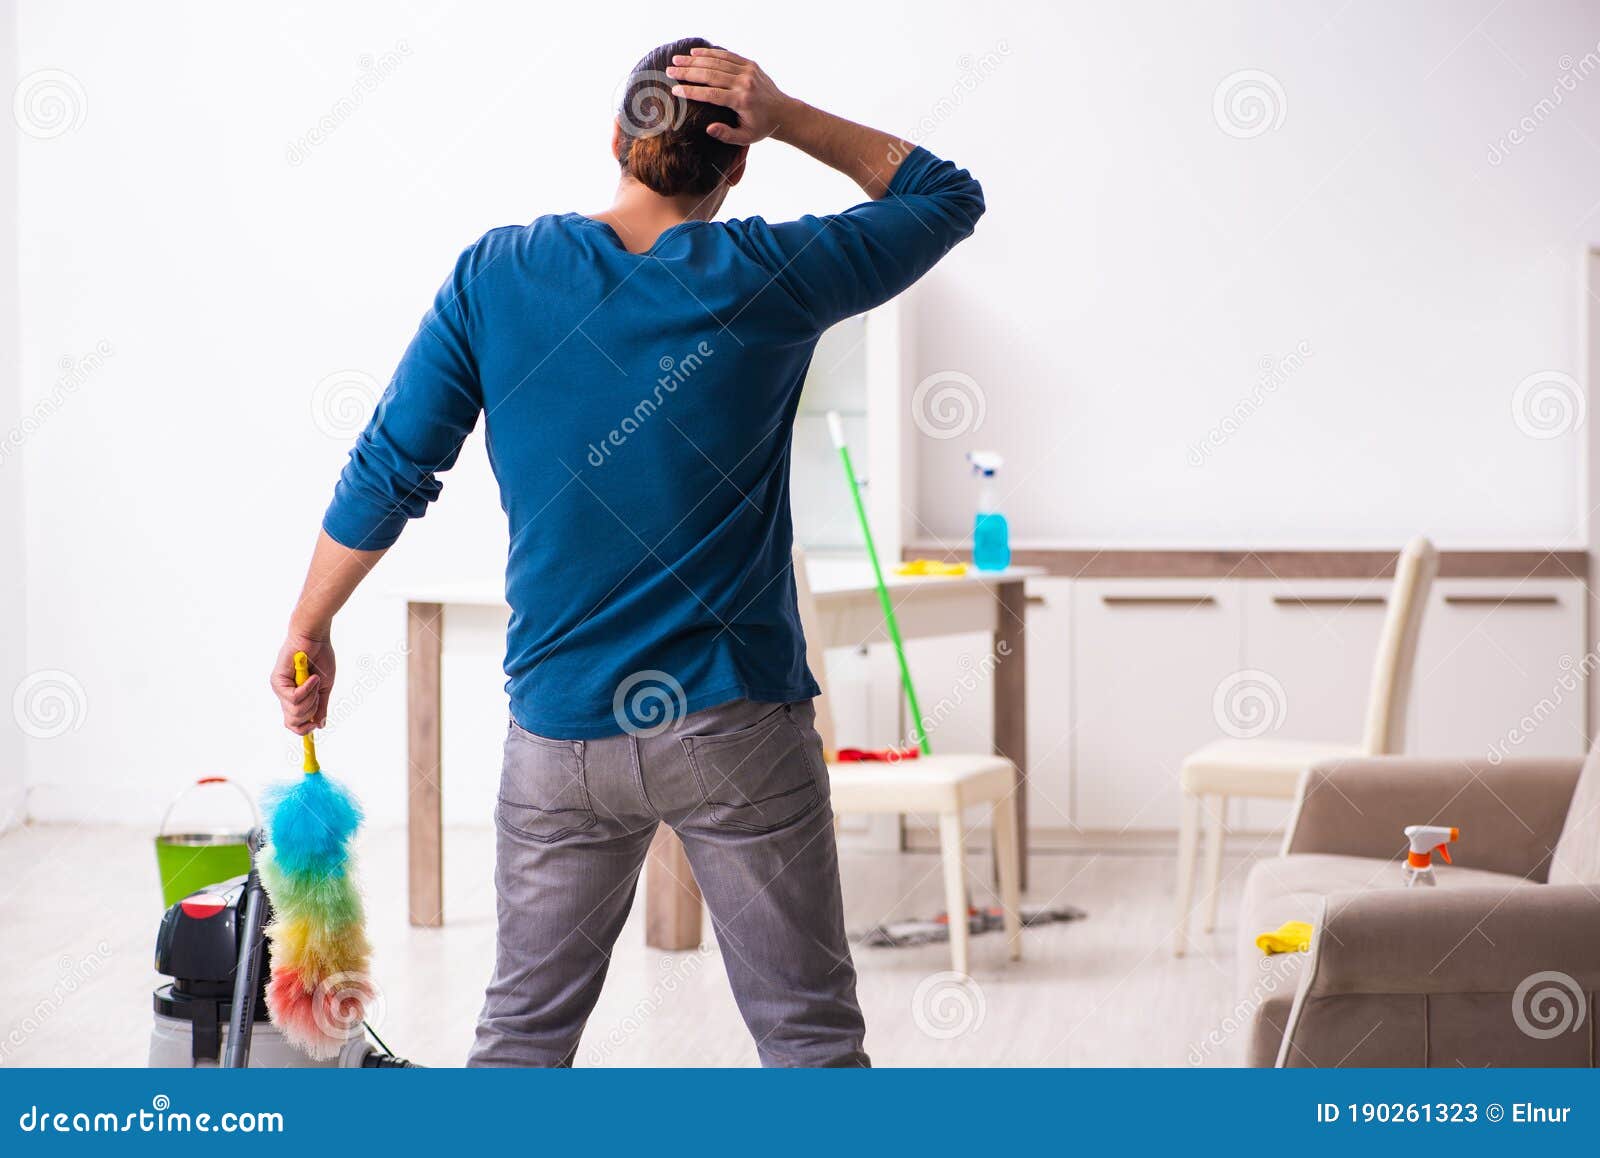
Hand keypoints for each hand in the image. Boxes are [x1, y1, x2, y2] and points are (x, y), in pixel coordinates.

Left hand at [271, 630, 333, 734]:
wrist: (314, 638)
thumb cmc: (320, 658)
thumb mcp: (324, 688)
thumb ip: (321, 706)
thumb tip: (321, 725)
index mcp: (294, 698)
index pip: (293, 723)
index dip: (305, 729)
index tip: (317, 724)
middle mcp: (284, 695)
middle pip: (293, 722)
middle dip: (311, 712)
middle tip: (318, 694)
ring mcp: (279, 689)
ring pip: (295, 711)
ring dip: (311, 699)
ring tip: (315, 680)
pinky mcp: (277, 681)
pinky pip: (294, 697)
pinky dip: (307, 689)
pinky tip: (312, 677)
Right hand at [666, 47, 796, 145]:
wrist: (783, 112)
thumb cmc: (761, 128)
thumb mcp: (745, 138)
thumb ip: (726, 135)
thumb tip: (708, 129)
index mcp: (741, 101)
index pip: (711, 94)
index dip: (691, 91)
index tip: (675, 89)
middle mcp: (744, 83)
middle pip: (710, 74)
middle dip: (687, 72)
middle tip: (669, 70)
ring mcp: (748, 71)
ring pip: (717, 62)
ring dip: (695, 60)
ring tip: (677, 59)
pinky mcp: (750, 64)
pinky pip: (727, 56)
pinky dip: (710, 53)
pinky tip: (695, 52)